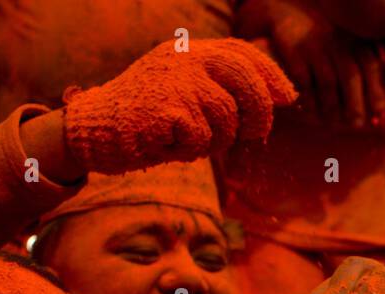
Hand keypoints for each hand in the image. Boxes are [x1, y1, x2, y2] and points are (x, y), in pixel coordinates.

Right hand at [63, 39, 296, 174]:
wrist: (96, 131)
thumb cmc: (146, 122)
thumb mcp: (185, 95)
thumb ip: (220, 92)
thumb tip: (273, 103)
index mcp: (190, 51)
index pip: (240, 52)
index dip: (270, 74)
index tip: (288, 98)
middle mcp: (185, 59)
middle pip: (244, 79)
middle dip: (259, 111)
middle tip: (257, 134)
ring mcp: (176, 80)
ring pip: (227, 116)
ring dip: (217, 140)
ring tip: (190, 141)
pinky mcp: (168, 106)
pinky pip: (203, 138)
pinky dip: (191, 151)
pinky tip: (169, 145)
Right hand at [262, 0, 384, 128]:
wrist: (290, 14)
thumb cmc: (327, 40)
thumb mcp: (350, 44)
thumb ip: (369, 68)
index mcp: (354, 39)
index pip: (370, 66)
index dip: (376, 90)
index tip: (379, 112)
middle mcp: (337, 41)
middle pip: (350, 76)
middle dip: (355, 104)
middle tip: (357, 125)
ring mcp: (315, 46)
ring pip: (328, 82)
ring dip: (331, 108)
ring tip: (332, 125)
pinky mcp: (295, 52)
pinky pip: (305, 82)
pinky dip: (309, 101)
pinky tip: (311, 114)